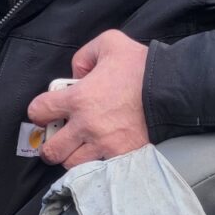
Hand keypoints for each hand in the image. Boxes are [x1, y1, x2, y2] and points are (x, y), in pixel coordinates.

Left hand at [26, 30, 150, 168]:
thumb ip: (85, 55)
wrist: (175, 89)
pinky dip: (94, 166)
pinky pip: (98, 172)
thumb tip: (76, 74)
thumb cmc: (142, 66)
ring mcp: (104, 145)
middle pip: (51, 150)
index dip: (39, 111)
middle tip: (60, 137)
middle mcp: (87, 126)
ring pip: (72, 165)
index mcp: (79, 98)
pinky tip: (99, 156)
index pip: (39, 111)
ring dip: (73, 157)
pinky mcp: (122, 158)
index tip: (46, 112)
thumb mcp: (109, 43)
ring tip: (81, 147)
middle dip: (51, 144)